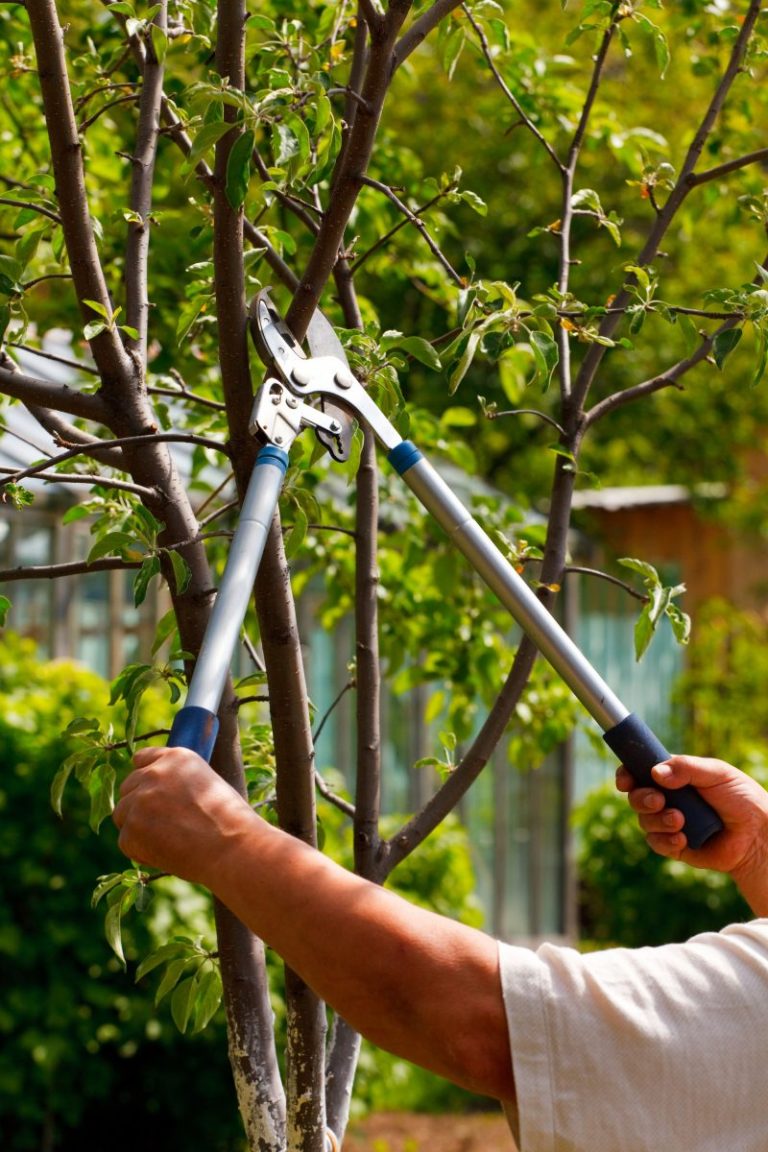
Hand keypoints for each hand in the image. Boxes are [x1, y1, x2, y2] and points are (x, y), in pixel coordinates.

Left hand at [113, 746, 255, 886]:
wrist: (232, 847)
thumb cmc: (229, 820)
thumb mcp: (208, 783)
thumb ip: (178, 781)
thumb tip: (160, 794)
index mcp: (175, 757)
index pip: (142, 759)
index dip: (146, 778)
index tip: (151, 791)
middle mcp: (153, 774)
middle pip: (128, 788)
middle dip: (139, 805)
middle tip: (164, 824)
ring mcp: (139, 801)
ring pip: (123, 814)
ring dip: (138, 828)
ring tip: (169, 840)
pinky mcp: (131, 830)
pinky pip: (126, 841)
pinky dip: (141, 851)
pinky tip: (169, 853)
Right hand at [617, 755, 767, 914]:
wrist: (757, 835)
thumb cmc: (741, 798)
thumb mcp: (715, 773)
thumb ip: (685, 768)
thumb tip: (655, 773)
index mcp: (674, 776)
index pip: (640, 772)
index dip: (627, 775)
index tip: (625, 780)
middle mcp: (668, 798)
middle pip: (636, 797)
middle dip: (641, 798)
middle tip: (658, 800)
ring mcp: (670, 823)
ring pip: (644, 821)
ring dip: (657, 820)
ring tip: (680, 821)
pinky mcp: (676, 846)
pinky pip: (656, 843)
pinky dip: (665, 841)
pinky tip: (682, 839)